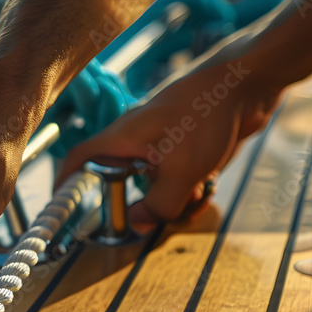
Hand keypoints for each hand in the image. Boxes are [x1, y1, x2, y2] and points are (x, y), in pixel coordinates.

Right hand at [56, 58, 281, 230]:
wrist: (247, 85)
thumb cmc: (207, 114)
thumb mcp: (181, 171)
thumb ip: (158, 205)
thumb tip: (138, 225)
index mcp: (120, 140)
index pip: (78, 161)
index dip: (66, 185)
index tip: (64, 209)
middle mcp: (135, 145)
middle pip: (120, 187)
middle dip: (142, 208)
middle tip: (161, 215)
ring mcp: (159, 148)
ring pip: (154, 190)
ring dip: (174, 203)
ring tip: (198, 194)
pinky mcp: (182, 152)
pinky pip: (176, 184)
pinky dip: (189, 193)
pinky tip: (208, 186)